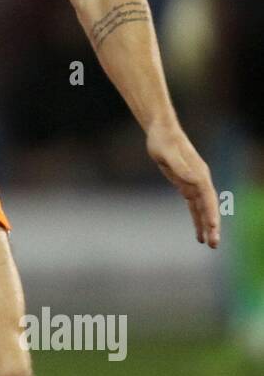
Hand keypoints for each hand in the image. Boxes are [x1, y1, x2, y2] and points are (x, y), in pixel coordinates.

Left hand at [146, 118, 219, 247]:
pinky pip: (193, 206)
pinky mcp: (185, 185)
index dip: (211, 213)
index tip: (213, 228)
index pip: (208, 197)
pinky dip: (196, 219)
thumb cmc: (163, 140)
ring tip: (209, 244)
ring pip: (202, 209)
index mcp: (199, 173)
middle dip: (212, 225)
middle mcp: (200, 179)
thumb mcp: (169, 153)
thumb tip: (195, 180)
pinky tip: (198, 234)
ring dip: (206, 226)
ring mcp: (193, 183)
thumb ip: (181, 167)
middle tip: (214, 244)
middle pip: (208, 206)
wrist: (160, 131)